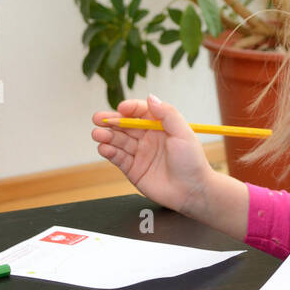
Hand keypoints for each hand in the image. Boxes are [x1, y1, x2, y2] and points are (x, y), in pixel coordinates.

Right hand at [91, 94, 214, 216]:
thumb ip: (167, 114)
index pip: (140, 112)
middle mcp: (147, 138)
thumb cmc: (192, 161)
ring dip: (106, 136)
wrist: (192, 191)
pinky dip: (109, 152)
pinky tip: (103, 148)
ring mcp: (139, 153)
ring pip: (118, 141)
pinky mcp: (132, 169)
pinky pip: (118, 158)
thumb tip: (150, 97)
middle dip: (110, 121)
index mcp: (159, 126)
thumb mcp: (183, 133)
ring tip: (98, 134)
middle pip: (124, 125)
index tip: (121, 109)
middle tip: (98, 119)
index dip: (129, 109)